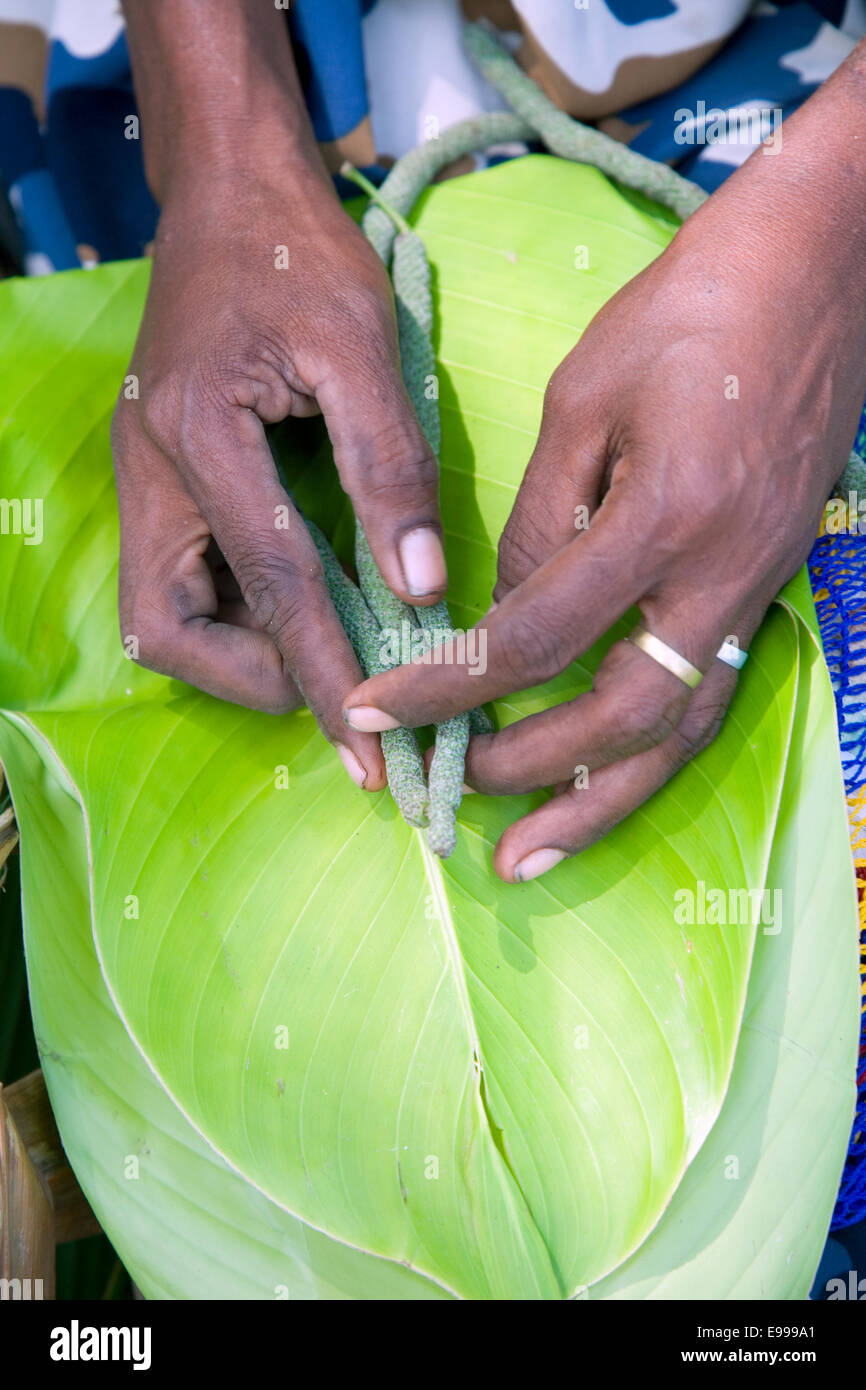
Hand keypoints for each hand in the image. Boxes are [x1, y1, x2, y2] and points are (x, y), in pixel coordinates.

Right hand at [112, 162, 446, 789]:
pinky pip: (184, 578)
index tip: (370, 751)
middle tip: (341, 692)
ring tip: (327, 654)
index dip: (324, 673)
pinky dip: (238, 612)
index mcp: (198, 435)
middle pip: (169, 630)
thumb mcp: (361, 343)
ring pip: (166, 615)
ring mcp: (146, 478)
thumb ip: (389, 466)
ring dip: (241, 653)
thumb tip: (421, 589)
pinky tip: (302, 605)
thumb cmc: (299, 253)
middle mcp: (151, 471)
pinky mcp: (161, 478)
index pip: (270, 586)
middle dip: (254, 679)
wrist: (231, 193)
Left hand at [343, 117, 865, 876]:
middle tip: (460, 794)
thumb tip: (504, 616)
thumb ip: (539, 520)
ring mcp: (758, 587)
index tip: (381, 711)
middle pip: (626, 719)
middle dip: (532, 767)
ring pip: (683, 731)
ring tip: (531, 851)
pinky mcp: (768, 583)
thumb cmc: (690, 308)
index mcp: (664, 517)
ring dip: (602, 800)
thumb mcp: (584, 397)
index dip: (450, 687)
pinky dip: (649, 749)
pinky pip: (707, 692)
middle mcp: (722, 576)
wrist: (822, 266)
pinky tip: (603, 775)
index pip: (536, 638)